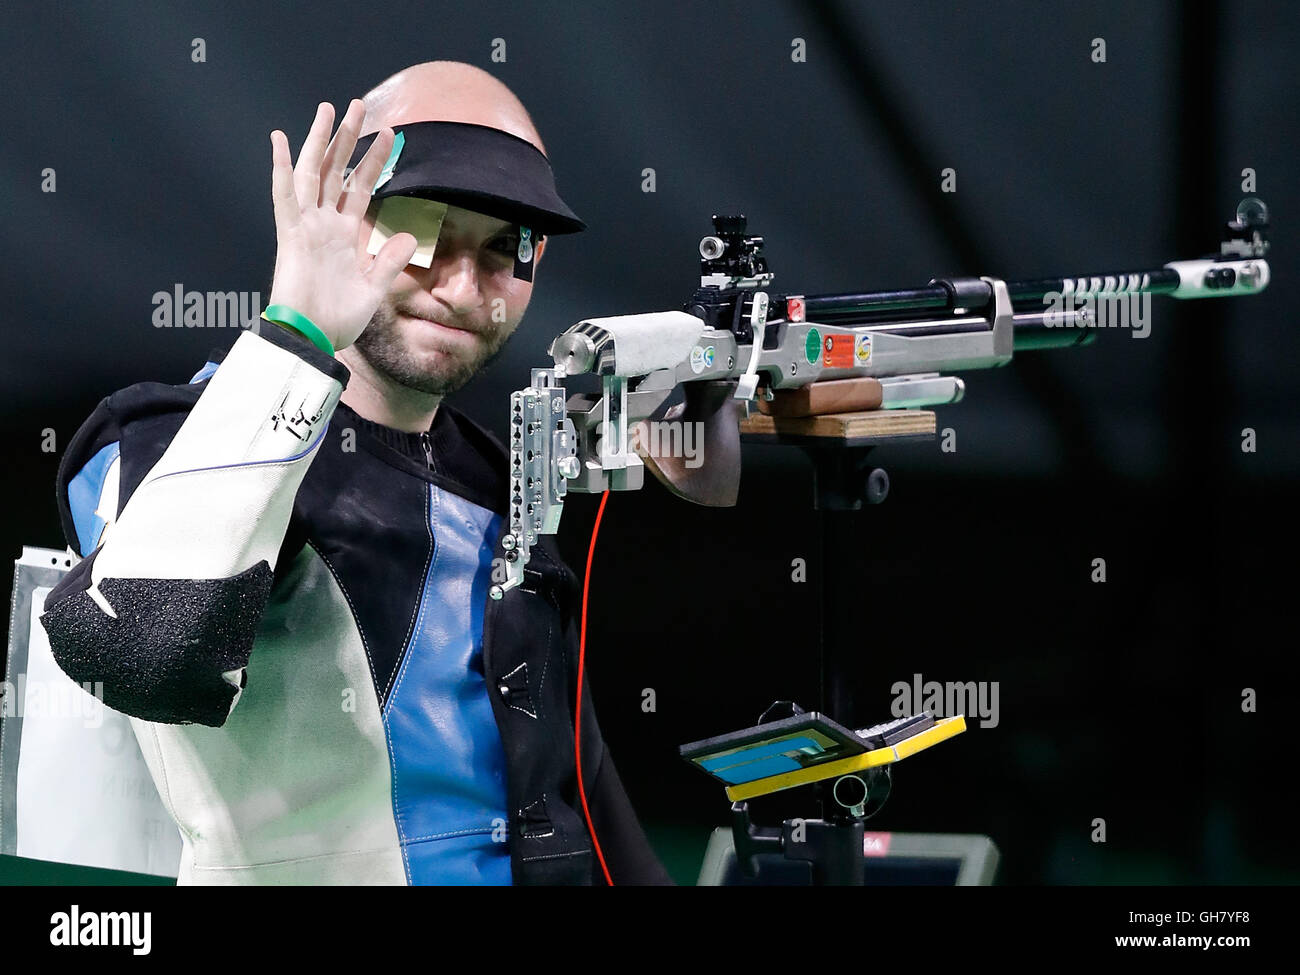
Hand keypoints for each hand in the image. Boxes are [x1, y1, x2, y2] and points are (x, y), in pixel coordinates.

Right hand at [266, 100, 416, 351]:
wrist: (313, 340)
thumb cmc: (338, 320)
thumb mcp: (374, 288)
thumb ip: (389, 261)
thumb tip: (407, 235)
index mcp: (344, 235)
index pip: (360, 187)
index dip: (374, 160)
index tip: (391, 135)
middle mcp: (324, 225)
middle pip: (336, 170)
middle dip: (347, 137)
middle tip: (358, 105)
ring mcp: (306, 228)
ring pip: (313, 174)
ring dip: (320, 141)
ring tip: (329, 109)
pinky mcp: (290, 237)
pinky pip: (285, 198)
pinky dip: (282, 169)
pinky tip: (282, 141)